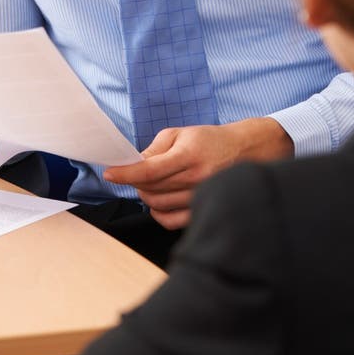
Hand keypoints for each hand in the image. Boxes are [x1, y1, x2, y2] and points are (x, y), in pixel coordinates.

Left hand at [104, 118, 292, 229]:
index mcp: (189, 155)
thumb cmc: (209, 140)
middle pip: (152, 189)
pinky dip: (158, 213)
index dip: (126, 173)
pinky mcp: (203, 210)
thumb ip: (154, 148)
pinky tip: (157, 201)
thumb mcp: (179, 133)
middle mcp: (197, 178)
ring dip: (146, 195)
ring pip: (159, 205)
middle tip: (135, 173)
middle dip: (135, 182)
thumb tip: (133, 164)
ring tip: (149, 184)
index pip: (150, 170)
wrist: (244, 151)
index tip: (110, 173)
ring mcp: (201, 196)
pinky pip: (172, 221)